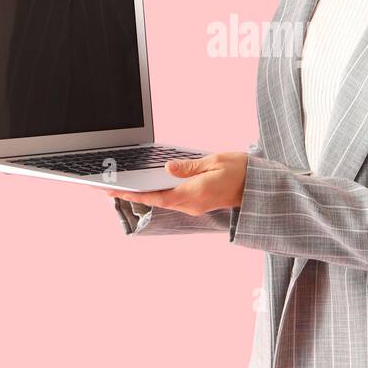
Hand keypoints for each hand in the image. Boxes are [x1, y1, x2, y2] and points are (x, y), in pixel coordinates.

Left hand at [99, 152, 247, 216]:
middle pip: (156, 200)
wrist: (259, 187)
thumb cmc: (241, 171)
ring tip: (122, 185)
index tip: (114, 190)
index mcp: (194, 194)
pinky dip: (157, 193)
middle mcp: (191, 204)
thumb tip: (168, 168)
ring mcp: (194, 205)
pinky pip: (173, 198)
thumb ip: (188, 167)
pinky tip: (148, 186)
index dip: (134, 193)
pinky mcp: (198, 202)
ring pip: (163, 200)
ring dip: (144, 194)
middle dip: (133, 193)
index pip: (157, 196)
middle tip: (108, 187)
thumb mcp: (214, 161)